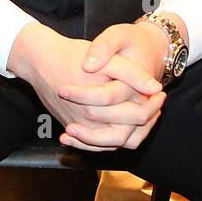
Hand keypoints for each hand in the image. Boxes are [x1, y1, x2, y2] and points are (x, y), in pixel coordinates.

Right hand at [8, 22, 163, 151]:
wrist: (40, 60)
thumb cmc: (73, 56)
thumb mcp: (108, 59)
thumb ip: (132, 74)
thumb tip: (154, 88)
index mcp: (102, 102)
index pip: (138, 115)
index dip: (153, 106)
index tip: (161, 93)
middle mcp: (90, 119)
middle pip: (127, 133)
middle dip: (146, 120)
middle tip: (156, 104)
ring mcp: (80, 127)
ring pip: (113, 143)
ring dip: (131, 132)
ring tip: (143, 115)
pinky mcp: (72, 127)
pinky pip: (97, 145)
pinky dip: (113, 139)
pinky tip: (123, 125)